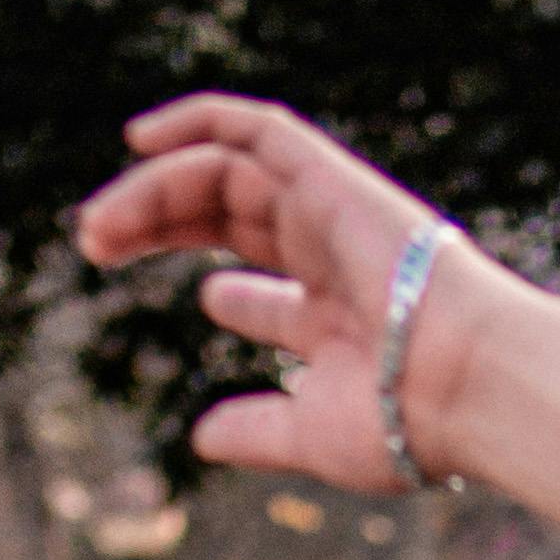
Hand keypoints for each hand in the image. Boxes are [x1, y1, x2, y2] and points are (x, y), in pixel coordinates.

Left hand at [73, 88, 559, 549]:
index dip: (231, 298)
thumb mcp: (313, 433)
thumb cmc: (407, 421)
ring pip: (226, 173)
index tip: (198, 302)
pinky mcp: (328, 178)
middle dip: (160, 227)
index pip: (277, 291)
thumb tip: (200, 439)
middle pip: (232, 220)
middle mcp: (335, 256)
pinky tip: (139, 141)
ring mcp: (331, 211)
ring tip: (98, 229)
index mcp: (343, 318)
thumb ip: (257, 431)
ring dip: (154, 191)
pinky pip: (257, 128)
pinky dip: (198, 120)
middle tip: (94, 249)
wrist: (465, 379)